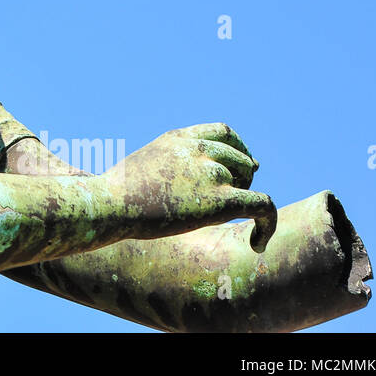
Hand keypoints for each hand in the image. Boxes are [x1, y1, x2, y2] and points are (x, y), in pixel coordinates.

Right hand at [103, 123, 276, 250]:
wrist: (108, 204)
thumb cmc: (115, 194)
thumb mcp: (142, 166)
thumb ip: (167, 165)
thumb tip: (176, 184)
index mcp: (178, 139)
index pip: (223, 132)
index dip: (239, 149)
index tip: (243, 167)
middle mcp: (198, 149)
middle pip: (241, 158)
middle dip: (243, 178)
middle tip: (233, 201)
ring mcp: (210, 172)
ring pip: (249, 180)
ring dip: (246, 198)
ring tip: (228, 220)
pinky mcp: (219, 200)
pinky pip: (262, 205)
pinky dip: (267, 224)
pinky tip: (258, 243)